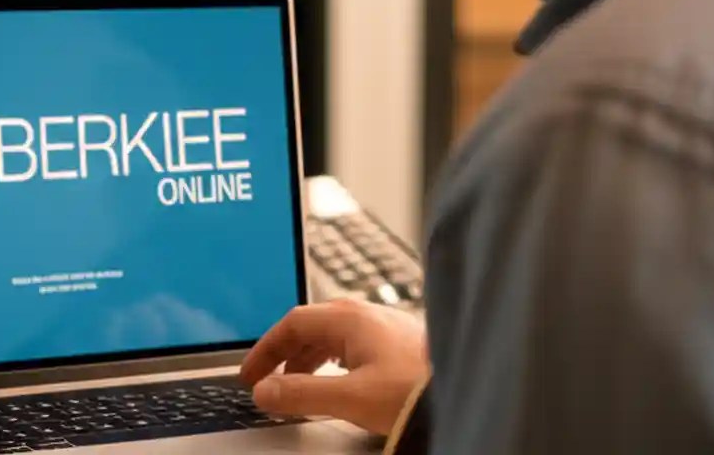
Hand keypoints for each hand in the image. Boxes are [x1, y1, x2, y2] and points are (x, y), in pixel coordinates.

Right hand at [239, 299, 427, 434]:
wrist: (463, 393)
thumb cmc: (415, 391)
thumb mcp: (350, 398)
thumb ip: (302, 394)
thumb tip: (266, 392)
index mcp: (350, 318)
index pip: (292, 324)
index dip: (265, 349)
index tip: (250, 374)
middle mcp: (366, 315)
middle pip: (310, 326)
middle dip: (283, 355)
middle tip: (266, 382)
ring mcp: (383, 326)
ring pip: (331, 335)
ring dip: (305, 360)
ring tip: (295, 387)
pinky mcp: (396, 343)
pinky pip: (350, 344)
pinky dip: (329, 362)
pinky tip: (333, 381)